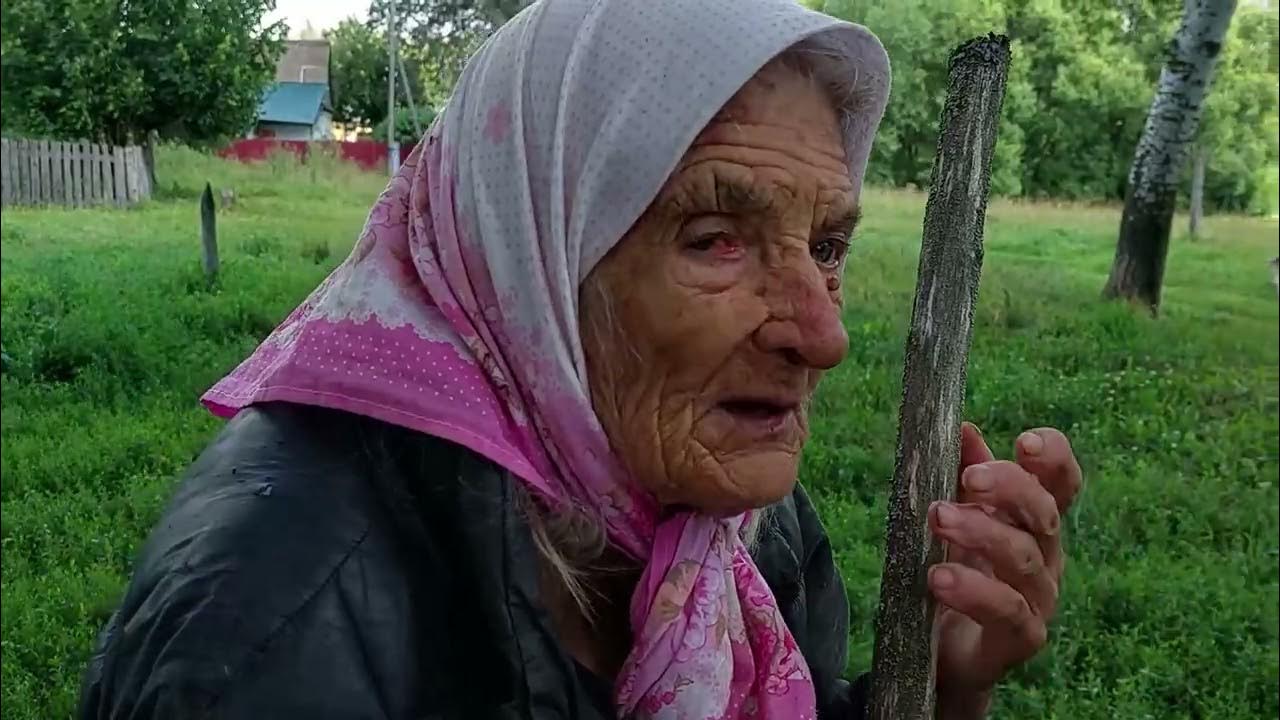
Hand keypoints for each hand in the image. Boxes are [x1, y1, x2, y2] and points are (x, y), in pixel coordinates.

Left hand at [928, 423, 1082, 718]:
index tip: (1025, 441)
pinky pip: (1006, 609)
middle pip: (1045, 513)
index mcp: (1034, 520)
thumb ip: (963, 476)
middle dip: (1011, 488)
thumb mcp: (957, 518)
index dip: (1054, 459)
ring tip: (939, 518)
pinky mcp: (1022, 637)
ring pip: (1023, 558)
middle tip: (971, 478)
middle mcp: (1046, 555)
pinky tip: (939, 577)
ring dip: (981, 533)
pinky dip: (973, 590)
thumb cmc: (959, 571)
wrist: (945, 651)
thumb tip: (963, 428)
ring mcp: (1039, 598)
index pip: (1062, 482)